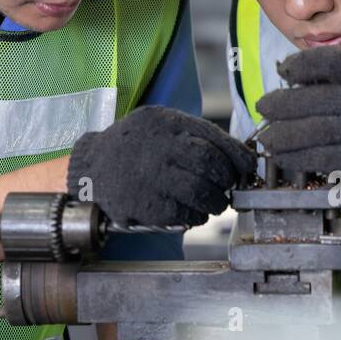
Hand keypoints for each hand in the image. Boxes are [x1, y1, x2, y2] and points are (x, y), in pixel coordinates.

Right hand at [67, 105, 255, 226]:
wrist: (92, 167)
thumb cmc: (134, 147)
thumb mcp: (159, 126)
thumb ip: (192, 136)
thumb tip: (237, 157)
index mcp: (166, 123)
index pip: (213, 138)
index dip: (237, 156)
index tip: (248, 168)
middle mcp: (160, 146)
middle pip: (210, 164)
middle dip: (226, 180)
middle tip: (227, 188)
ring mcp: (152, 176)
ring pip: (202, 192)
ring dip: (216, 202)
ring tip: (214, 203)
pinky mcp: (147, 204)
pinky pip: (185, 213)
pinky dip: (196, 216)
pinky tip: (193, 212)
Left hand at [254, 47, 340, 204]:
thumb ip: (338, 81)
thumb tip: (287, 78)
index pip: (332, 62)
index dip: (301, 63)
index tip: (283, 71)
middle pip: (313, 99)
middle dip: (280, 104)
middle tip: (263, 107)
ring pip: (310, 132)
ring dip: (280, 135)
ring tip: (266, 136)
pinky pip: (317, 158)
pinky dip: (293, 157)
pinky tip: (281, 156)